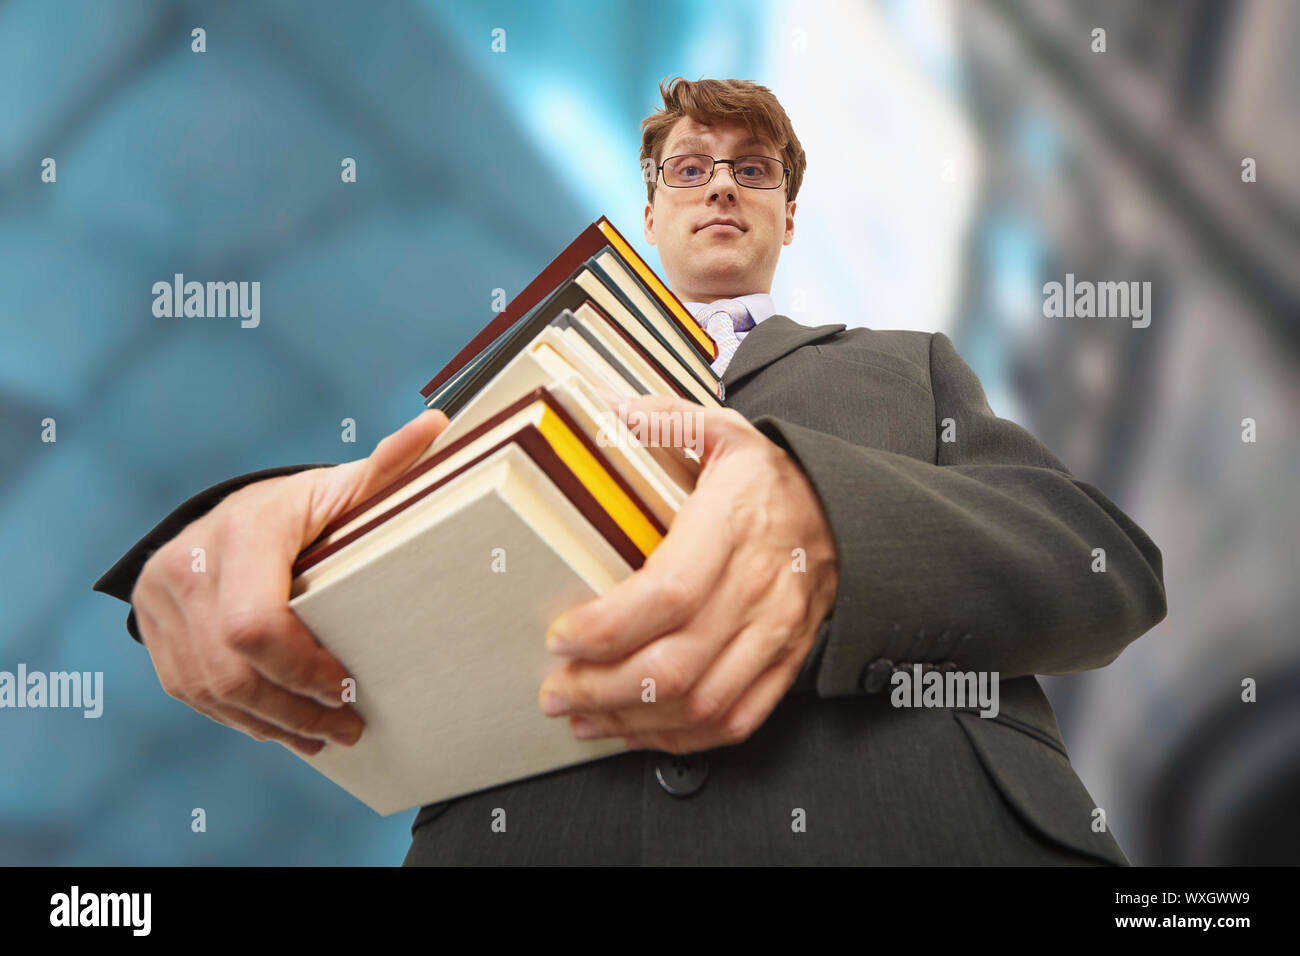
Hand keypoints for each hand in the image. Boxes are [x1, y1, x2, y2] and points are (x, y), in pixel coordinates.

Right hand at [132, 409, 448, 755]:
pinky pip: (193, 691)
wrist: (228, 512)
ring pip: (211, 690)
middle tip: (348, 727)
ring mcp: (160, 602)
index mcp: (241, 532)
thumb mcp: (341, 487)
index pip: (256, 624)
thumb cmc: (300, 506)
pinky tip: (283, 728)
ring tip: (324, 735)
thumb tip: (435, 426)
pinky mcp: (152, 630)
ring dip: (271, 723)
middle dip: (295, 708)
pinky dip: (241, 717)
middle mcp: (187, 566)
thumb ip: (387, 468)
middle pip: (234, 670)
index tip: (348, 686)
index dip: (302, 669)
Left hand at [538, 395, 837, 753]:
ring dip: (631, 721)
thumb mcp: (725, 432)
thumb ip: (666, 419)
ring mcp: (773, 634)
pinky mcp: (783, 665)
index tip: (561, 636)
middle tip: (554, 691)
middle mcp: (757, 589)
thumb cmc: (775, 480)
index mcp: (734, 528)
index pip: (669, 593)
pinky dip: (678, 738)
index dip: (608, 627)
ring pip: (699, 703)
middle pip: (674, 663)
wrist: (847, 516)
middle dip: (601, 688)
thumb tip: (607, 408)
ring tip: (581, 717)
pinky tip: (635, 730)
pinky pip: (732, 720)